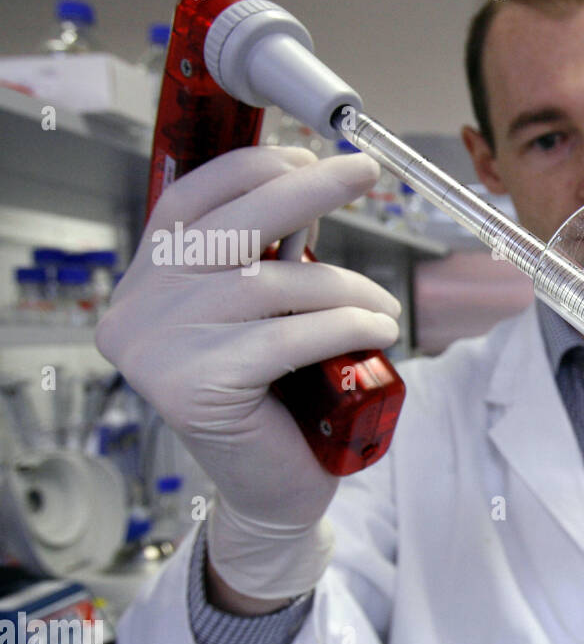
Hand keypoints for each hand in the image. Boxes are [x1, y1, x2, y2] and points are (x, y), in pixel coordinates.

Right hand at [96, 146, 399, 598]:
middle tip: (364, 170)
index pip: (188, 201)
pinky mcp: (197, 387)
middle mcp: (137, 310)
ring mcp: (160, 349)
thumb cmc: (276, 397)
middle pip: (230, 227)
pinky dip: (345, 325)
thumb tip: (310, 183)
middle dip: (307, 189)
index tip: (311, 155)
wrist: (272, 489)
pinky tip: (378, 330)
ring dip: (346, 286)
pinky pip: (289, 336)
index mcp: (145, 282)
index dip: (252, 170)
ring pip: (273, 286)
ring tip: (385, 307)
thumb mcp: (261, 313)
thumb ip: (262, 258)